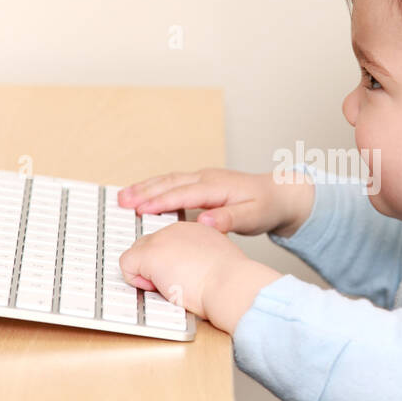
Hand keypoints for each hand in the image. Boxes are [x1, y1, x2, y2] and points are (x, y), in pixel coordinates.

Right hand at [117, 167, 313, 238]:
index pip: (183, 193)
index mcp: (217, 186)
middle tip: (121, 200)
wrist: (280, 194)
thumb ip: (229, 220)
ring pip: (169, 181)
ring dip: (146, 187)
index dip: (160, 201)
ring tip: (123, 196)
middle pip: (170, 183)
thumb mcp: (253, 217)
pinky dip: (156, 188)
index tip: (139, 209)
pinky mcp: (202, 184)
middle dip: (144, 191)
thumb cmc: (267, 207)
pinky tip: (143, 195)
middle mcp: (207, 178)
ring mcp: (203, 179)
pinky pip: (174, 184)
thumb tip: (204, 222)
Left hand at [118, 221, 281, 333]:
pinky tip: (162, 286)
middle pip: (148, 246)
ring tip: (173, 286)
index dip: (169, 264)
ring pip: (137, 256)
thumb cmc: (232, 282)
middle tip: (176, 285)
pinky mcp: (150, 252)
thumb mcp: (219, 264)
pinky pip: (127, 266)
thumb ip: (202, 262)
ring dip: (149, 275)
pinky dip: (138, 281)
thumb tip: (192, 274)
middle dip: (155, 268)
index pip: (168, 243)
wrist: (231, 284)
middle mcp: (178, 229)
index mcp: (196, 230)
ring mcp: (162, 238)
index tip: (181, 277)